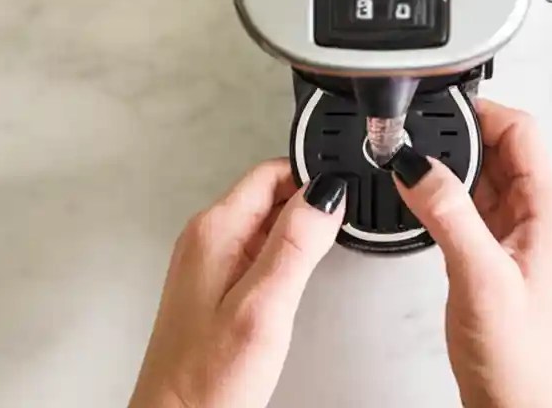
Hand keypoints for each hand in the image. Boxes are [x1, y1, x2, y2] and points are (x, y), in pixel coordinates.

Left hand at [130, 161, 346, 407]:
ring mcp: (209, 263)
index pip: (270, 173)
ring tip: (324, 253)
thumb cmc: (207, 379)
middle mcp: (206, 240)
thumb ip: (296, 245)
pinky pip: (258, 251)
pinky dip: (286, 255)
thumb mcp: (264, 306)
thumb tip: (325, 194)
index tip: (344, 192)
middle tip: (342, 227)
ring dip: (299, 229)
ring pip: (266, 223)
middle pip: (269, 194)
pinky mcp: (216, 287)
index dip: (312, 177)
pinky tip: (298, 280)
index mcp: (214, 232)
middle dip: (310, 203)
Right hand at [388, 100, 551, 407]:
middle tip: (417, 133)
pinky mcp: (497, 258)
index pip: (521, 131)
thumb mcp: (480, 275)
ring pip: (485, 178)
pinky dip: (447, 198)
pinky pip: (473, 209)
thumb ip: (449, 212)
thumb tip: (418, 164)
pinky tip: (424, 205)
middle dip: (459, 136)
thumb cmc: (520, 357)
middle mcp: (539, 219)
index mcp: (548, 211)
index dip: (482, 110)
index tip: (440, 106)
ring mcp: (519, 238)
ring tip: (413, 166)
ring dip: (452, 167)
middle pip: (501, 149)